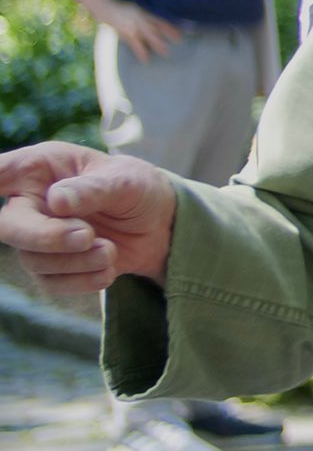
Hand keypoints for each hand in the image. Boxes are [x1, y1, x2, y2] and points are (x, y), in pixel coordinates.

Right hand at [0, 143, 176, 291]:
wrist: (159, 226)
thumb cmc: (137, 189)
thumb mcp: (126, 181)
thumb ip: (93, 188)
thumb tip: (56, 200)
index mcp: (40, 167)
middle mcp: (31, 201)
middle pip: (7, 226)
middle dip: (45, 236)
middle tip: (88, 236)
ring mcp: (36, 235)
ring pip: (31, 259)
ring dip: (76, 260)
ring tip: (110, 250)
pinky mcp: (50, 267)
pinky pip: (51, 283)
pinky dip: (83, 280)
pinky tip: (109, 268)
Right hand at [100, 0, 181, 61]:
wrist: (99, 3)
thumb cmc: (111, 6)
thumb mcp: (128, 8)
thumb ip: (136, 14)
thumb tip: (143, 22)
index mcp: (140, 11)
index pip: (157, 19)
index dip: (168, 25)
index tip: (179, 31)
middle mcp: (139, 16)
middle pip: (156, 26)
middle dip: (168, 33)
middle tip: (179, 40)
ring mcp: (132, 23)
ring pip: (149, 35)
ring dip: (157, 44)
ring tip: (166, 52)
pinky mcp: (124, 30)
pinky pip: (135, 43)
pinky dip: (141, 51)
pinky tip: (145, 59)